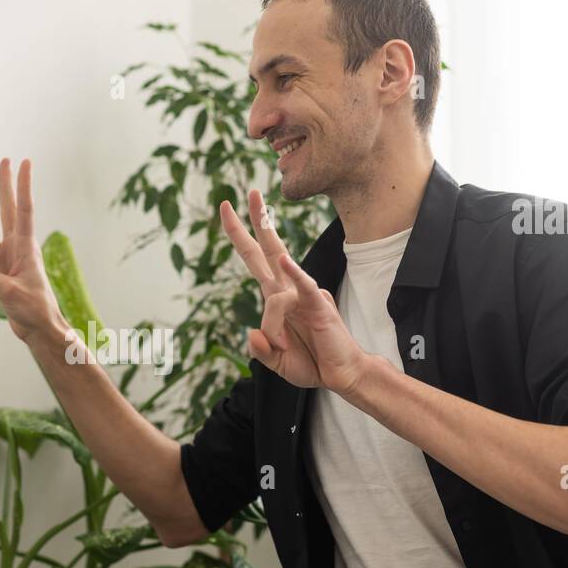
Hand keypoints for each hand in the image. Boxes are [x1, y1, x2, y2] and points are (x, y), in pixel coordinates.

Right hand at [0, 158, 63, 342]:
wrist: (40, 329)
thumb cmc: (33, 311)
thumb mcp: (7, 293)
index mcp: (27, 248)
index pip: (24, 209)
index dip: (23, 185)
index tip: (24, 163)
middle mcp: (18, 247)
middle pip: (9, 209)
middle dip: (5, 185)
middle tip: (5, 159)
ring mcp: (9, 256)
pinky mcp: (0, 267)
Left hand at [220, 189, 370, 395]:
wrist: (341, 374)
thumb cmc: (312, 363)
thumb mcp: (276, 362)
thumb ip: (260, 350)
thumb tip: (252, 334)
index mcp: (276, 298)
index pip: (255, 259)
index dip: (239, 235)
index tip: (226, 209)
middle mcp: (288, 289)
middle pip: (267, 248)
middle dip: (257, 220)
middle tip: (249, 192)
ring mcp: (303, 294)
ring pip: (275, 295)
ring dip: (274, 327)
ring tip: (281, 346)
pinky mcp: (318, 304)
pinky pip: (303, 285)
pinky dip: (293, 272)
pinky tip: (283, 259)